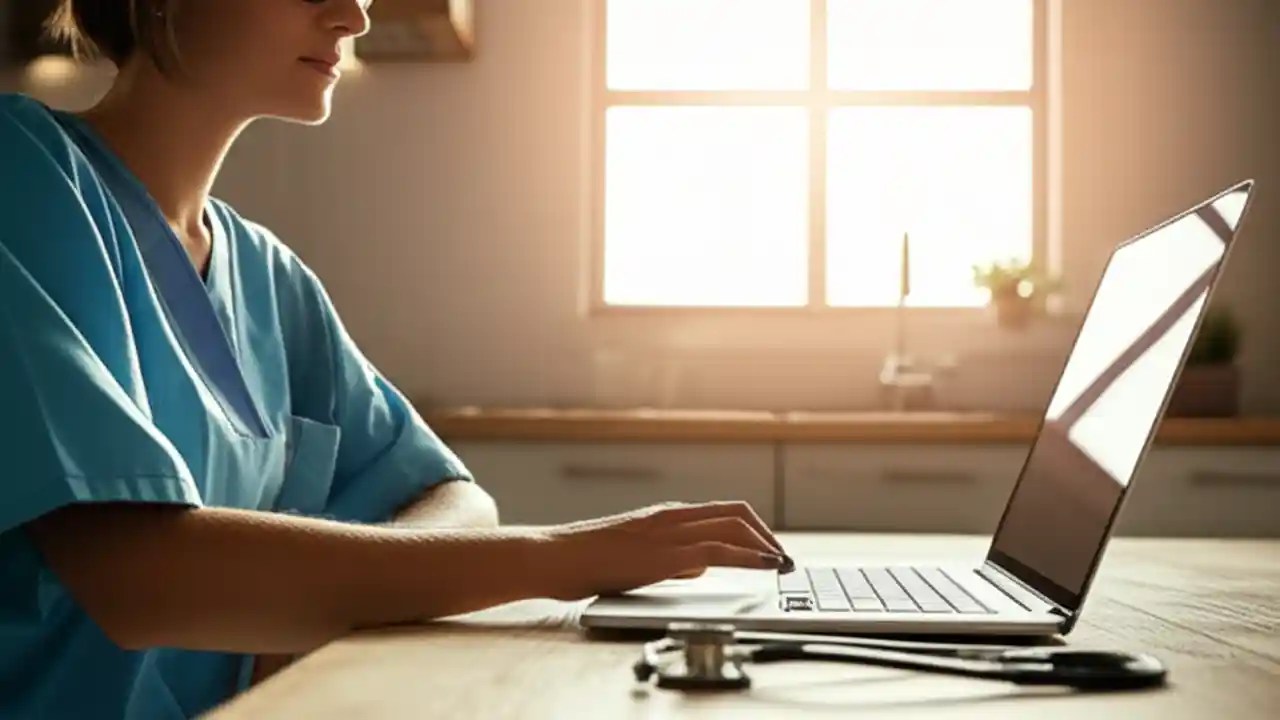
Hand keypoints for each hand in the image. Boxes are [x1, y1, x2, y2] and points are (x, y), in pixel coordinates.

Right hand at [541, 501, 790, 600]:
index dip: (752, 528)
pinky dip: (750, 557)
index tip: (768, 548)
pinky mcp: (664, 553)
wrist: (554, 557)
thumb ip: (670, 558)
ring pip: (733, 527)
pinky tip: (766, 567)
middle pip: (736, 513)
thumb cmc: (586, 560)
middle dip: (766, 535)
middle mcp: (671, 516)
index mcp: (664, 515)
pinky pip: (719, 550)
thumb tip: (698, 567)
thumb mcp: (636, 556)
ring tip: (783, 564)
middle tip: (783, 558)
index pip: (721, 512)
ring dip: (765, 545)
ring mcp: (669, 532)